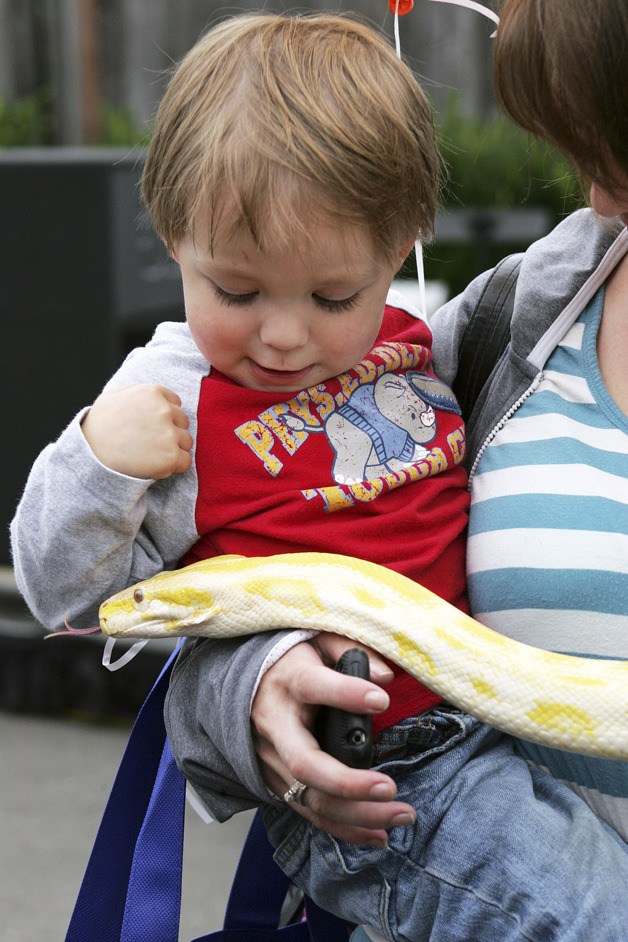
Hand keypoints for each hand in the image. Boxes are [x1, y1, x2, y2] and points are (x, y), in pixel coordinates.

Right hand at [81, 384, 192, 478]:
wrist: (90, 454)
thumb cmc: (99, 426)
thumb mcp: (115, 396)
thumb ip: (138, 392)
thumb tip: (156, 396)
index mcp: (153, 392)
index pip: (175, 404)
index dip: (165, 418)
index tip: (150, 427)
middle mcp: (164, 410)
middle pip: (183, 423)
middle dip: (171, 433)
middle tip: (149, 443)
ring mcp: (169, 433)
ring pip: (186, 442)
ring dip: (174, 450)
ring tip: (150, 455)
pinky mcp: (171, 456)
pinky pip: (185, 462)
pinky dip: (174, 466)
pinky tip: (156, 466)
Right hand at [251, 634, 415, 845]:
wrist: (244, 685)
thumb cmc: (292, 661)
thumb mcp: (317, 639)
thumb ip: (351, 651)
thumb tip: (386, 678)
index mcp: (287, 680)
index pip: (312, 685)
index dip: (346, 693)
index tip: (381, 700)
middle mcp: (275, 724)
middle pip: (306, 763)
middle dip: (349, 783)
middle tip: (390, 788)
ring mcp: (272, 759)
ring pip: (310, 798)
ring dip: (358, 815)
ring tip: (401, 815)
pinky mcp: (276, 783)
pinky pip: (309, 812)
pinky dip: (344, 829)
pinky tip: (378, 834)